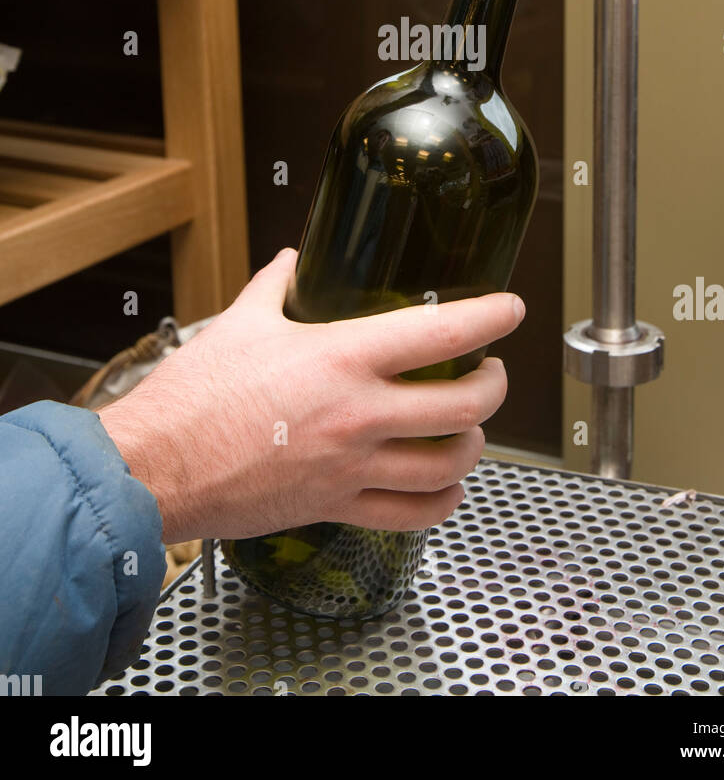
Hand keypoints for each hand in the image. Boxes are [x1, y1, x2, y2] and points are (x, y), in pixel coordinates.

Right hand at [99, 248, 523, 543]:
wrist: (157, 468)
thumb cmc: (193, 397)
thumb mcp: (240, 323)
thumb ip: (275, 288)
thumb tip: (292, 264)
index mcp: (342, 357)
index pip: (443, 331)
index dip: (491, 318)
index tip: (510, 309)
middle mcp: (359, 414)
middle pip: (465, 405)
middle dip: (494, 387)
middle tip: (491, 372)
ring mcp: (353, 466)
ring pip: (449, 464)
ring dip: (474, 444)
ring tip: (471, 428)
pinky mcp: (337, 507)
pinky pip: (413, 515)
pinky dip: (442, 501)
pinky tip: (444, 487)